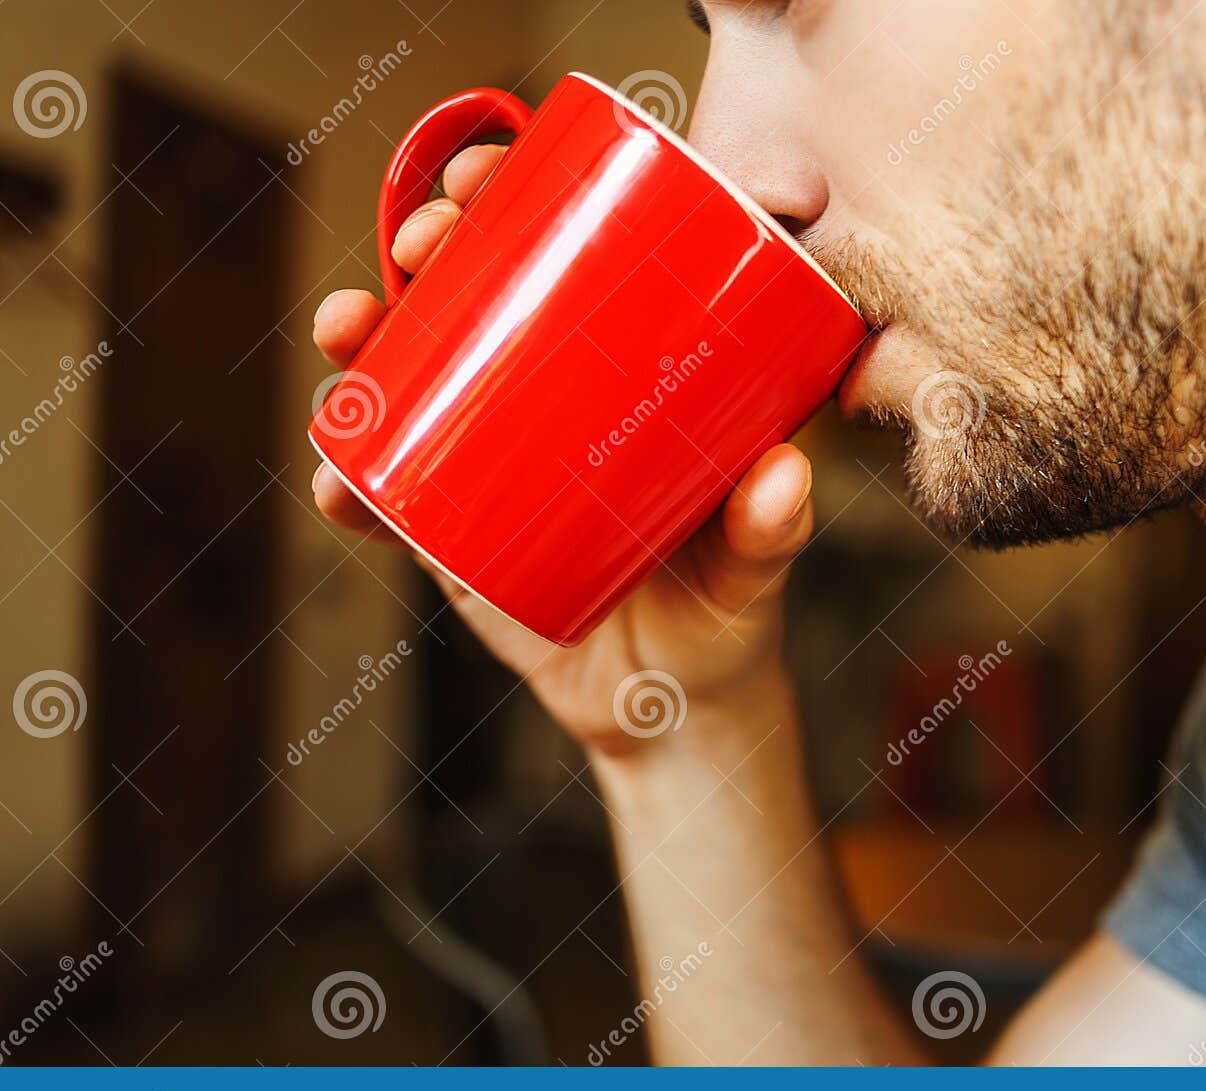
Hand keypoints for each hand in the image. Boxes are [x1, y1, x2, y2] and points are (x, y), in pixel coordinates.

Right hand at [311, 145, 810, 755]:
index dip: (517, 197)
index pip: (569, 258)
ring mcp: (491, 461)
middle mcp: (550, 399)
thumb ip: (773, 530)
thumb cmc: (724, 614)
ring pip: (411, 380)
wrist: (666, 710)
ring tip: (347, 333)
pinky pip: (385, 497)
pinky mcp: (450, 533)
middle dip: (429, 250)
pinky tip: (332, 479)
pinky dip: (349, 483)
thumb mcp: (754, 568)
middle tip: (420, 246)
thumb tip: (782, 473)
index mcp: (624, 372)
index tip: (487, 174)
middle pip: (476, 297)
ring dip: (361, 343)